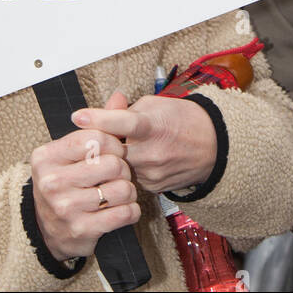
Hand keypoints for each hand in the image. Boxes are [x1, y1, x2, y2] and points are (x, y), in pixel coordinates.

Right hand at [30, 90, 139, 261]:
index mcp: (46, 157)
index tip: (113, 150)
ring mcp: (65, 208)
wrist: (50, 231)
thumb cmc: (64, 185)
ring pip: (122, 188)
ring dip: (128, 190)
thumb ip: (97, 125)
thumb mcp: (70, 154)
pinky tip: (124, 208)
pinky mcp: (81, 229)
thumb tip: (119, 97)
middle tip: (117, 174)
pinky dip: (131, 210)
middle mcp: (52, 182)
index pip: (94, 138)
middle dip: (123, 168)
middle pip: (112, 163)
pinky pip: (124, 213)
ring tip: (119, 191)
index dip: (113, 143)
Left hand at [74, 91, 216, 192]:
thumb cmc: (183, 120)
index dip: (100, 119)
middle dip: (102, 142)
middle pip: (112, 150)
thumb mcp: (157, 104)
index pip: (123, 123)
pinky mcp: (151, 188)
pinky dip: (128, 166)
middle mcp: (152, 153)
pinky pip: (129, 176)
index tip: (78, 116)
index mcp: (154, 127)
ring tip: (129, 144)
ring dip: (115, 155)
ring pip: (117, 165)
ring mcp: (151, 174)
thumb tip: (106, 107)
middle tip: (100, 133)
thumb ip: (127, 108)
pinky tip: (140, 157)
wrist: (214, 148)